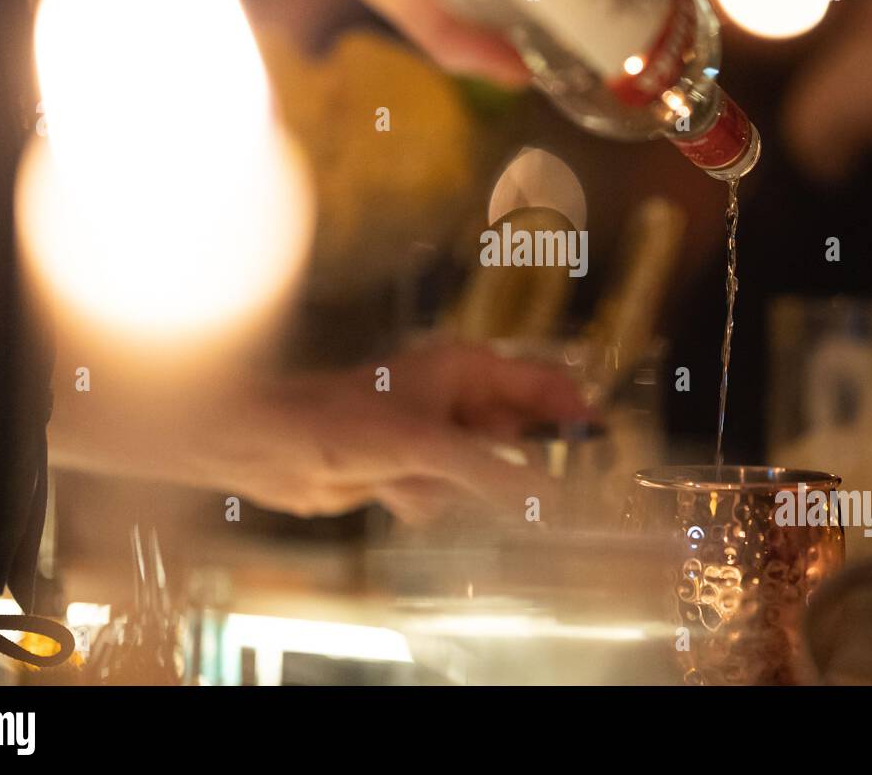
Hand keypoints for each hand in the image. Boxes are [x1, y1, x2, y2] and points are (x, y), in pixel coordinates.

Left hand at [208, 343, 595, 524]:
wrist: (273, 449)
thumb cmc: (339, 420)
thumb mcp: (427, 445)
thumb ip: (493, 469)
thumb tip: (550, 491)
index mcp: (464, 369)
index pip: (539, 383)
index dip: (571, 408)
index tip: (598, 437)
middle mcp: (454, 398)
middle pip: (513, 435)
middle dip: (503, 466)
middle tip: (498, 482)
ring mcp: (434, 435)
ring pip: (481, 475)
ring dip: (452, 488)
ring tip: (412, 479)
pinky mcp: (412, 469)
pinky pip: (446, 496)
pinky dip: (424, 501)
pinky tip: (391, 492)